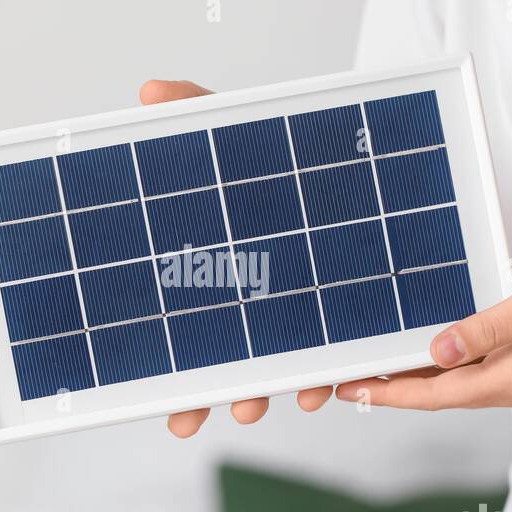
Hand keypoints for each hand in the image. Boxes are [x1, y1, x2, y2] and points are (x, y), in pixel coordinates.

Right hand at [139, 79, 333, 437]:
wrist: (359, 163)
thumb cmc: (289, 157)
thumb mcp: (242, 132)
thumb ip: (199, 110)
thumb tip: (151, 92)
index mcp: (223, 275)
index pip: (192, 335)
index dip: (178, 380)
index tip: (170, 410)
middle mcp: (260, 303)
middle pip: (229, 366)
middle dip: (211, 399)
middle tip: (192, 419)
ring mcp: (304, 313)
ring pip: (279, 369)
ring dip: (264, 393)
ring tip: (259, 404)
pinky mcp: (349, 313)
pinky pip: (336, 357)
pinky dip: (326, 376)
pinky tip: (322, 386)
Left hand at [334, 242, 511, 410]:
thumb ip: (489, 327)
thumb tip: (438, 350)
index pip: (439, 394)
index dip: (391, 392)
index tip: (350, 387)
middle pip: (442, 396)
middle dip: (393, 390)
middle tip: (344, 379)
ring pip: (457, 386)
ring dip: (416, 380)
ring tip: (373, 368)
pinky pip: (476, 373)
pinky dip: (444, 368)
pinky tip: (424, 353)